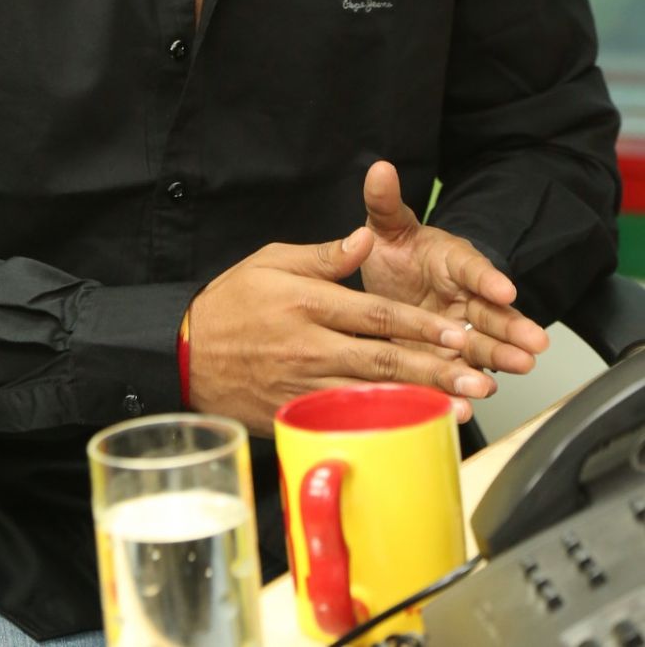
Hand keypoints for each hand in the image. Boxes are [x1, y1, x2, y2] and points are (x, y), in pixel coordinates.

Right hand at [187, 230, 477, 436]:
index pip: (375, 315)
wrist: (188, 353)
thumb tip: (365, 240)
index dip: (420, 325)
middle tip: (477, 374)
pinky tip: (413, 426)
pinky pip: (347, 419)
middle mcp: (310, 347)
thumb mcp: (271, 261)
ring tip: (462, 405)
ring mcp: (304, 385)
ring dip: (420, 400)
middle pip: (383, 359)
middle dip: (435, 367)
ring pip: (372, 395)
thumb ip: (323, 255)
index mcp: (307, 304)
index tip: (458, 331)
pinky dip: (384, 423)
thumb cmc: (231, 303)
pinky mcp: (297, 413)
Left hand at [359, 160, 548, 398]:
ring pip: (483, 347)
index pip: (473, 267)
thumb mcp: (389, 228)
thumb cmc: (399, 254)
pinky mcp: (445, 362)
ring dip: (500, 360)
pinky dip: (461, 394)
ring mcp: (459, 333)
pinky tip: (465, 408)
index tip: (503, 288)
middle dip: (513, 329)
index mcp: (454, 262)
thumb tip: (379, 168)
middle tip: (533, 343)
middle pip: (492, 314)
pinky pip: (455, 378)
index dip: (489, 277)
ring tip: (519, 370)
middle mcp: (465, 299)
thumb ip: (385, 202)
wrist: (393, 287)